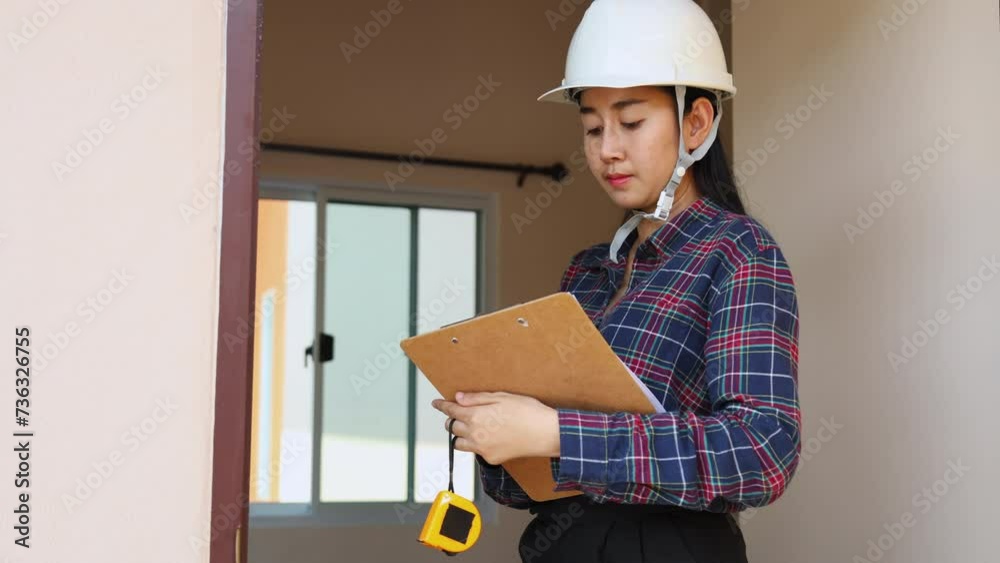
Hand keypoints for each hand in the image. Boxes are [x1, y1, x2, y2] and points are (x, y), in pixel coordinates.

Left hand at [431, 391, 560, 464]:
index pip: (451, 410)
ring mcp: (482, 448)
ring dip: (460, 435)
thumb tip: (459, 398)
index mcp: (476, 415)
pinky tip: (486, 437)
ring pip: (459, 443)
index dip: (442, 406)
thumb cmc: (528, 412)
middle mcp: (475, 434)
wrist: (545, 434)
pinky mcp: (491, 458)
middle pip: (452, 427)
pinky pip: (475, 452)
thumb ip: (477, 398)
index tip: (436, 403)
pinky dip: (475, 445)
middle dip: (451, 419)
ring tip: (469, 428)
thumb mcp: (502, 397)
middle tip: (458, 414)